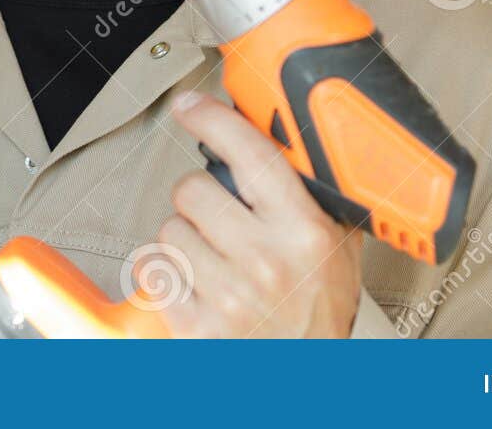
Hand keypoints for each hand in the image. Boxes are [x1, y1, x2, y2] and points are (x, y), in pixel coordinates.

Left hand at [154, 90, 362, 337]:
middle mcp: (266, 262)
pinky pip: (151, 271)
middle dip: (197, 200)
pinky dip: (162, 274)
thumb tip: (288, 139)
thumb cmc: (323, 318)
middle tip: (218, 221)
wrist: (317, 385)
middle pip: (191, 190)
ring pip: (168, 229)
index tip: (190, 107)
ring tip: (212, 260)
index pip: (250, 153)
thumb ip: (316, 195)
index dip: (212, 118)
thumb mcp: (340, 249)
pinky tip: (192, 283)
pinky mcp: (197, 328)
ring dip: (181, 240)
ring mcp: (230, 297)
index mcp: (304, 232)